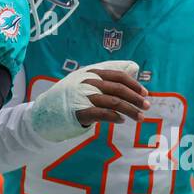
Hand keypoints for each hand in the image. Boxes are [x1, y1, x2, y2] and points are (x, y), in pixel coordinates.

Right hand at [29, 60, 148, 140]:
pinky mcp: (80, 111)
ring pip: (114, 102)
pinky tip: (121, 120)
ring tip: (139, 117)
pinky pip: (102, 114)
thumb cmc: (70, 97)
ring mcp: (84, 97)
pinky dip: (114, 117)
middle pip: (119, 89)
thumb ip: (103, 78)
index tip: (145, 93)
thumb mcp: (85, 81)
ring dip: (130, 110)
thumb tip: (131, 73)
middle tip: (147, 107)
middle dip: (136, 98)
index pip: (118, 75)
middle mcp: (89, 83)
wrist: (46, 111)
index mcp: (92, 73)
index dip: (133, 84)